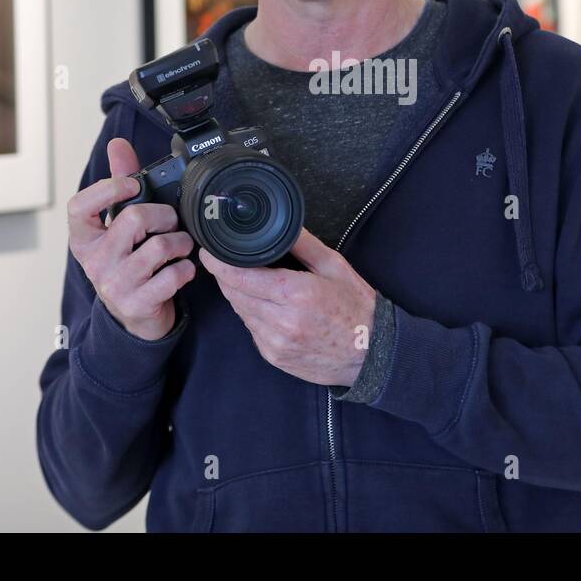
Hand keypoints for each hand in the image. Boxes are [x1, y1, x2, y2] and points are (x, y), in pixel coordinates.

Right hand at [67, 137, 195, 340]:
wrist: (133, 317)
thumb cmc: (127, 263)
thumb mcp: (117, 225)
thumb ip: (119, 184)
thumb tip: (117, 144)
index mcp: (84, 238)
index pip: (79, 206)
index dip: (107, 189)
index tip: (132, 184)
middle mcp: (94, 261)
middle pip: (134, 219)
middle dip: (164, 215)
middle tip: (171, 222)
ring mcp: (114, 284)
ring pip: (159, 246)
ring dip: (180, 242)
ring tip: (180, 245)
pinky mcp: (136, 303)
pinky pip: (173, 275)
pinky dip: (187, 269)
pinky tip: (182, 269)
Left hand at [198, 228, 375, 387]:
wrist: (371, 354)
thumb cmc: (357, 308)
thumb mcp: (335, 267)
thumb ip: (304, 244)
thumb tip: (283, 224)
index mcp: (295, 294)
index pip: (239, 277)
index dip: (218, 264)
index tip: (209, 252)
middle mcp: (281, 321)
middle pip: (234, 294)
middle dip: (226, 277)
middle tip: (226, 261)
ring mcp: (275, 342)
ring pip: (241, 312)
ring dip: (240, 295)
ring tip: (253, 282)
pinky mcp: (274, 356)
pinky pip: (252, 329)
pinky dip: (253, 315)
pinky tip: (269, 307)